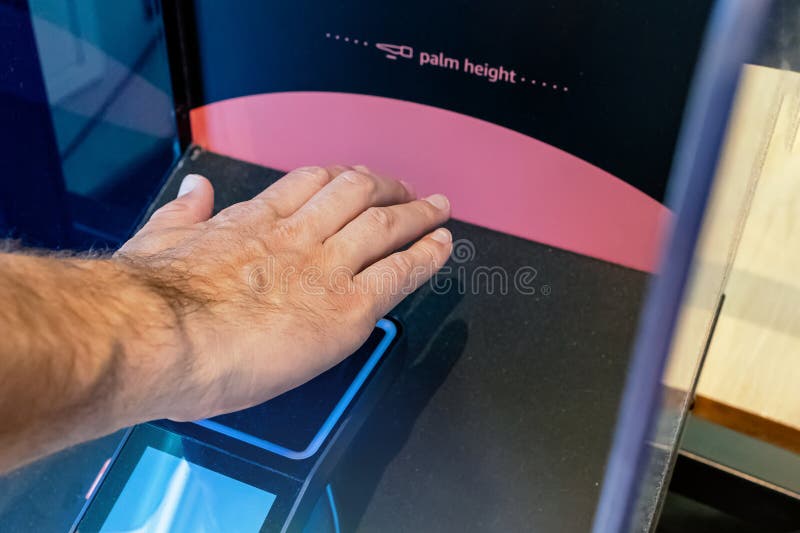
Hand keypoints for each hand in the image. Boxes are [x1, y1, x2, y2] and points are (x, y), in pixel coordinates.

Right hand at [116, 166, 450, 421]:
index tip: (355, 178)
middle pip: (357, 193)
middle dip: (387, 187)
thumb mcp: (157, 239)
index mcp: (254, 222)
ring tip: (439, 209)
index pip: (310, 183)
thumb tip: (196, 188)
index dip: (341, 177)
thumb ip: (182, 213)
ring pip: (385, 225)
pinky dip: (427, 256)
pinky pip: (401, 272)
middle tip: (407, 190)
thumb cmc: (152, 301)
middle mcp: (298, 236)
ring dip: (418, 214)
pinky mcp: (347, 308)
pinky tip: (443, 246)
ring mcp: (327, 268)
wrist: (162, 336)